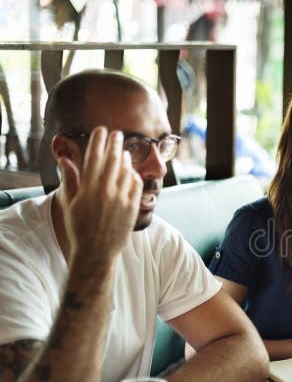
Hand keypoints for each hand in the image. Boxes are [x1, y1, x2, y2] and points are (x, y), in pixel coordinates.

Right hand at [58, 127, 142, 261]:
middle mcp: (105, 191)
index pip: (94, 157)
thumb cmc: (79, 227)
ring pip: (126, 171)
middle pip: (112, 160)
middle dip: (115, 143)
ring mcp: (121, 199)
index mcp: (87, 189)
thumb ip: (70, 180)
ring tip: (123, 151)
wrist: (96, 251)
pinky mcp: (132, 207)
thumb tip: (65, 160)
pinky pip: (136, 185)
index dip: (98, 141)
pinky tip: (131, 171)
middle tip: (117, 133)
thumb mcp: (69, 203)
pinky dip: (134, 175)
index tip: (101, 130)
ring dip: (125, 158)